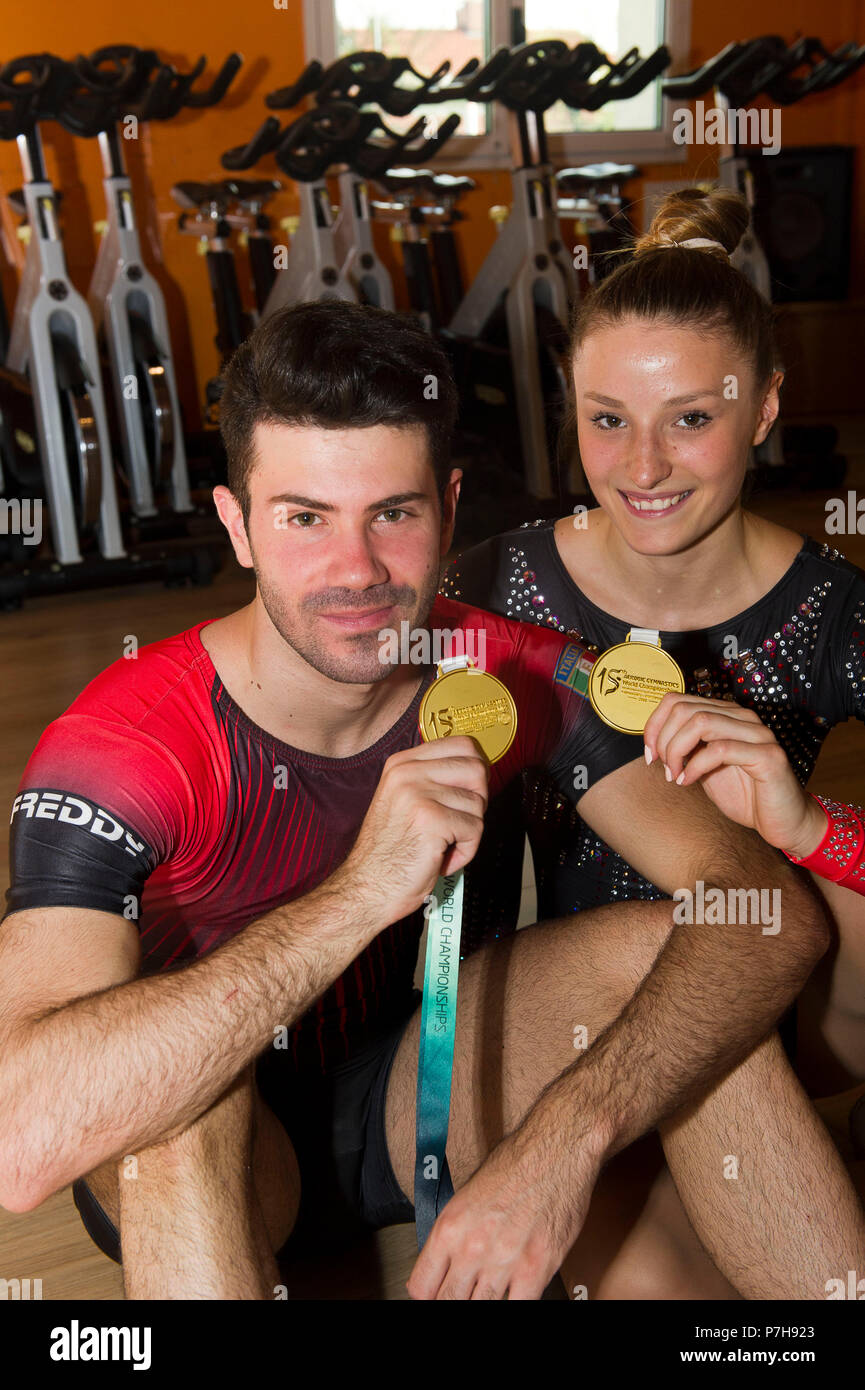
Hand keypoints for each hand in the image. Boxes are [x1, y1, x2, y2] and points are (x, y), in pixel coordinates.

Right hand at [338, 736, 488, 924]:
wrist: (367, 887)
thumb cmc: (389, 852)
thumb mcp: (404, 800)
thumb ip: (433, 780)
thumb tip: (478, 770)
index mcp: (402, 763)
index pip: (462, 744)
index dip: (476, 770)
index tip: (469, 791)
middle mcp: (408, 772)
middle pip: (477, 768)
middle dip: (477, 801)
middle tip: (457, 823)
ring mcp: (418, 793)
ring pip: (478, 803)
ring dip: (468, 832)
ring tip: (442, 845)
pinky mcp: (432, 819)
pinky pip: (475, 829)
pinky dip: (466, 851)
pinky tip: (441, 858)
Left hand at [406, 1119, 598, 1300]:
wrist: (555, 1150)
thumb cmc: (516, 1164)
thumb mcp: (468, 1197)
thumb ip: (456, 1235)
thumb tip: (449, 1264)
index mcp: (450, 1228)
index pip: (421, 1287)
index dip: (428, 1295)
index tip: (437, 1293)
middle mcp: (471, 1248)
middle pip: (449, 1302)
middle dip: (456, 1299)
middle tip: (466, 1292)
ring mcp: (503, 1262)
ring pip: (483, 1307)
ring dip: (486, 1300)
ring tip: (493, 1288)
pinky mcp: (536, 1269)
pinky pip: (518, 1306)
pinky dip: (515, 1301)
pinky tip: (516, 1292)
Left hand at [644, 693, 826, 857]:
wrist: (784, 822)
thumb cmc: (746, 795)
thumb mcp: (704, 768)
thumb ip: (686, 749)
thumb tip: (652, 741)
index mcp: (726, 715)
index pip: (677, 700)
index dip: (654, 725)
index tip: (649, 754)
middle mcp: (743, 718)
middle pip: (685, 709)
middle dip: (662, 739)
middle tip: (661, 767)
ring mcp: (758, 734)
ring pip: (701, 722)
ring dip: (677, 750)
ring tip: (674, 775)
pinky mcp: (768, 756)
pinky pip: (720, 749)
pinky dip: (696, 766)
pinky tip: (689, 782)